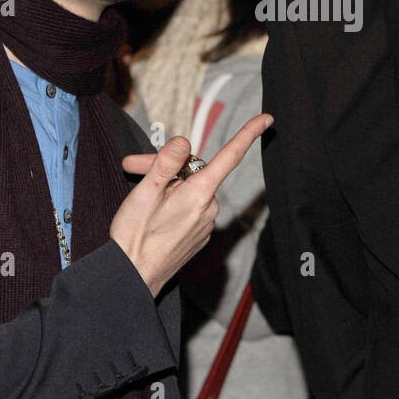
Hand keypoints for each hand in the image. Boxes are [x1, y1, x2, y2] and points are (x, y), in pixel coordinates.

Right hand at [110, 113, 273, 296]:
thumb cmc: (135, 237)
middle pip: (194, 171)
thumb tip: (185, 142)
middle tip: (132, 168)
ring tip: (139, 196)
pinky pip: (190, 207)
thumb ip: (166, 162)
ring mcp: (205, 223)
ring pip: (190, 189)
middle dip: (166, 165)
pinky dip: (173, 203)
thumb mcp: (145, 192)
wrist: (132, 278)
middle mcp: (209, 208)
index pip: (230, 157)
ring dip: (167, 185)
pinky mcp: (198, 235)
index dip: (248, 134)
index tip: (266, 119)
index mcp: (199, 194)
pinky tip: (153, 214)